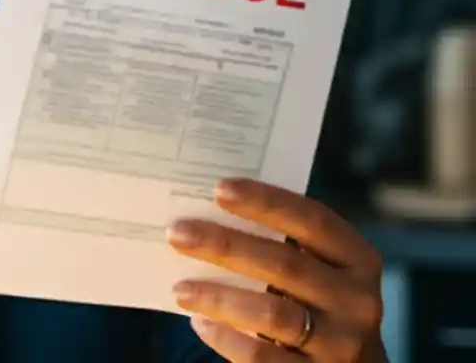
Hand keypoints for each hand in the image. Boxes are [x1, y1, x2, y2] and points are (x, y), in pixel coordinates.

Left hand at [167, 178, 385, 361]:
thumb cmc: (319, 305)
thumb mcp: (319, 272)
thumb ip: (282, 246)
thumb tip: (208, 216)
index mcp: (358, 260)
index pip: (313, 221)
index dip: (267, 202)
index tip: (219, 189)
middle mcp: (357, 300)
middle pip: (285, 264)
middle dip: (226, 246)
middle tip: (178, 234)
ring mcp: (341, 343)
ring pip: (273, 314)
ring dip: (219, 298)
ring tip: (180, 288)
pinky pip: (263, 356)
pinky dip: (227, 338)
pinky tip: (200, 323)